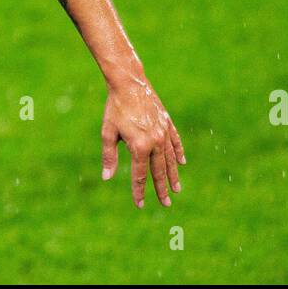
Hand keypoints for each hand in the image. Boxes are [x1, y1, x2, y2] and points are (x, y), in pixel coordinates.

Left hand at [101, 74, 186, 208]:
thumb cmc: (115, 108)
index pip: (140, 175)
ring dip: (173, 175)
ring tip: (176, 189)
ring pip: (170, 159)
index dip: (139, 192)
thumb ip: (109, 157)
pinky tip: (181, 163)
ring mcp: (163, 132)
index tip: (139, 205)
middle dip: (162, 189)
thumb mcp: (108, 133)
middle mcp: (155, 142)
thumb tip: (107, 178)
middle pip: (159, 171)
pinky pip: (175, 142)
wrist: (129, 83)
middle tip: (166, 204)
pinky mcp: (167, 123)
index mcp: (139, 146)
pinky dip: (178, 153)